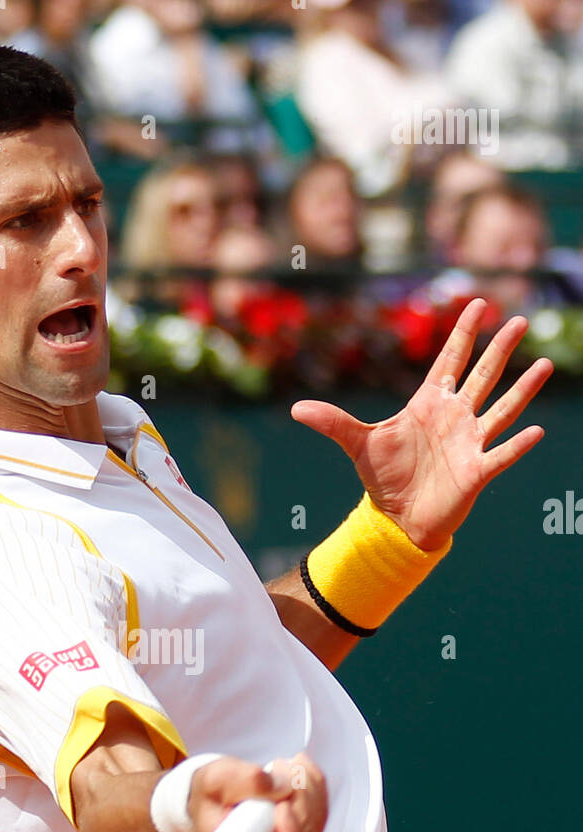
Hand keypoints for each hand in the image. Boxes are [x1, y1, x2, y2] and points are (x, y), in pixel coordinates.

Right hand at [188, 753, 327, 831]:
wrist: (212, 800)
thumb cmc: (210, 796)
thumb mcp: (216, 780)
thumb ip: (244, 781)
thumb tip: (282, 785)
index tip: (283, 805)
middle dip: (300, 798)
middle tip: (284, 767)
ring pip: (314, 829)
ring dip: (310, 790)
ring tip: (290, 764)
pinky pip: (319, 820)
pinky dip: (316, 791)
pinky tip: (303, 770)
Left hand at [290, 299, 553, 550]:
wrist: (397, 519)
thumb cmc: (384, 478)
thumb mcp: (357, 445)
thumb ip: (333, 422)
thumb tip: (295, 409)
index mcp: (429, 404)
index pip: (450, 361)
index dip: (463, 333)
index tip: (477, 302)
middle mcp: (455, 418)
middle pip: (482, 376)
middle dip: (499, 349)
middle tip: (520, 319)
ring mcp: (469, 443)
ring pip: (501, 409)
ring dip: (523, 389)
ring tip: (545, 364)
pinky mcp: (476, 471)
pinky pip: (501, 455)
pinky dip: (516, 445)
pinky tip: (535, 432)